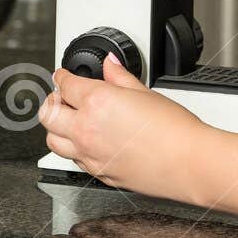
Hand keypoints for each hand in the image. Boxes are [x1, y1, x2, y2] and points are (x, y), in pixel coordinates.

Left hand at [39, 57, 209, 199]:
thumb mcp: (145, 92)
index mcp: (97, 102)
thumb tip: (110, 64)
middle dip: (52, 101)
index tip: (62, 75)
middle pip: (48, 114)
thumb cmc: (174, 130)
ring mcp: (89, 154)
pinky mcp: (98, 173)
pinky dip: (73, 148)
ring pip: (53, 141)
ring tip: (68, 120)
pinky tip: (86, 141)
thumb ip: (120, 77)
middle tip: (61, 96)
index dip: (61, 77)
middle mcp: (86, 129)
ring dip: (55, 127)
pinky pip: (73, 159)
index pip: (64, 85)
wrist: (188, 163)